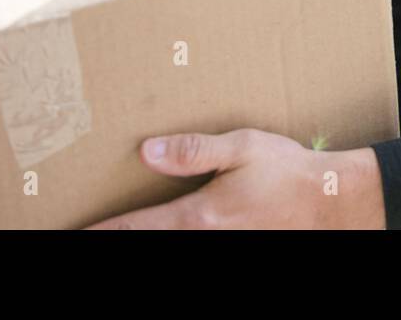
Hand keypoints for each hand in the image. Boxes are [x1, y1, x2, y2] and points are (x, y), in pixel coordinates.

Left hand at [86, 129, 384, 228]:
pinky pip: (192, 250)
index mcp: (198, 216)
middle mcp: (202, 242)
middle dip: (113, 240)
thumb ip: (194, 151)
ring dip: (139, 240)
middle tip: (80, 235)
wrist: (331, 204)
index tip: (69, 234)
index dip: (98, 233)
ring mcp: (218, 251)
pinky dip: (167, 239)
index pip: (134, 228)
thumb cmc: (289, 173)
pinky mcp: (233, 249)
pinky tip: (164, 230)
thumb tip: (147, 152)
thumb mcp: (243, 148)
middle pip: (144, 246)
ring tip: (114, 233)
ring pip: (167, 250)